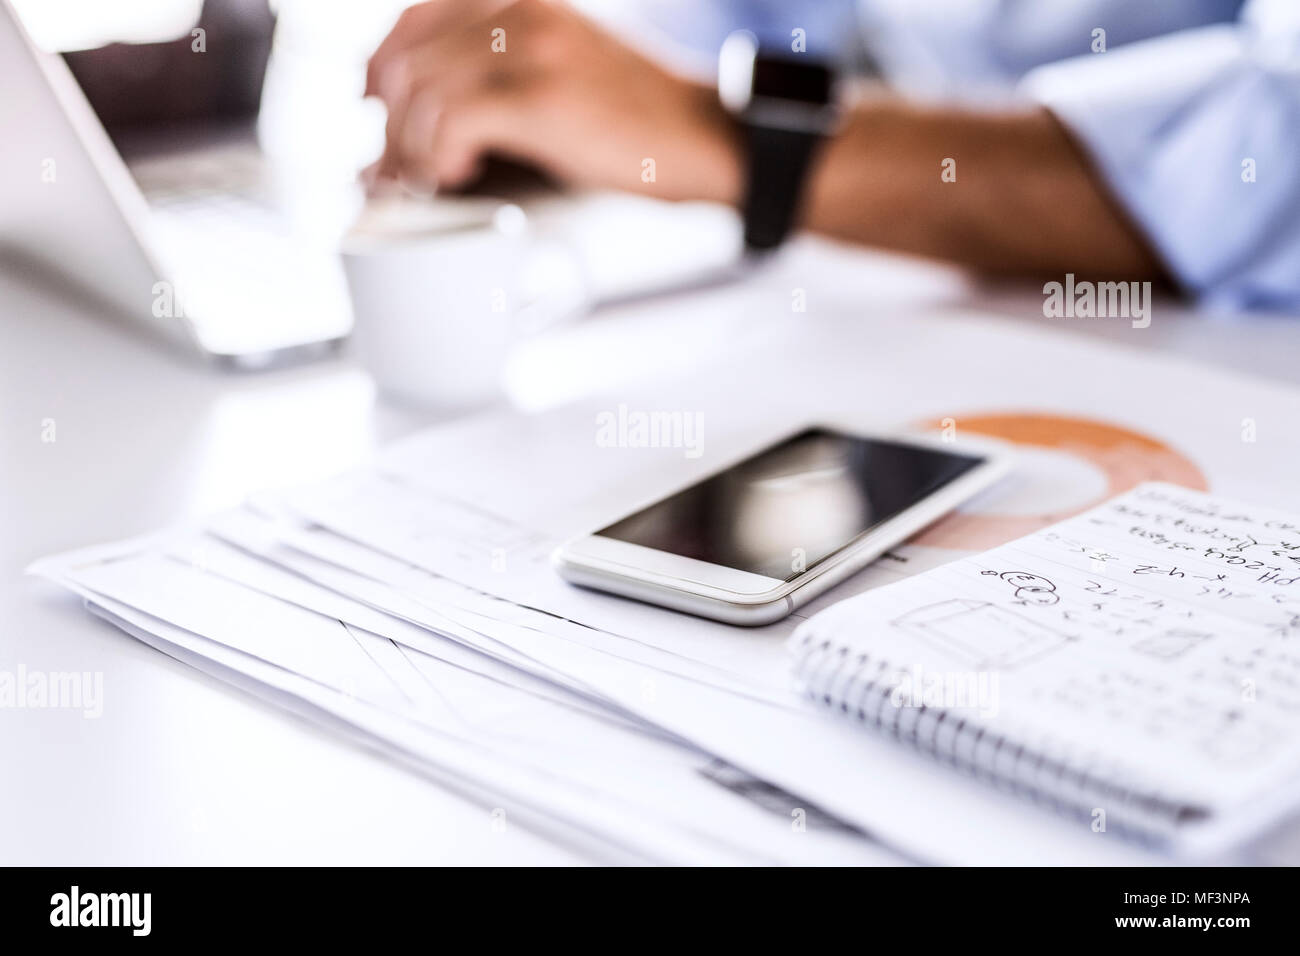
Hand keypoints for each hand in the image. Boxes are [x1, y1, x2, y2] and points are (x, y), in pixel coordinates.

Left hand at [365, 0, 741, 201]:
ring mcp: (531, 49)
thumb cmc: (637, 119)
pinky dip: (439, 156)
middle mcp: (521, 10)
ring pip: (420, 95)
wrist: (703, 137)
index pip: (416, 18)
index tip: (377, 107)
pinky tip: (458, 173)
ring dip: (411, 150)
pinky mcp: (542, 97)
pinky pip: (450, 122)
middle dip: (390, 125)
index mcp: (523, 0)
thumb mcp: (562, 68)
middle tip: (399, 168)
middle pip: (407, 61)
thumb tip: (427, 114)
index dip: (383, 67)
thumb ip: (500, 70)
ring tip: (432, 179)